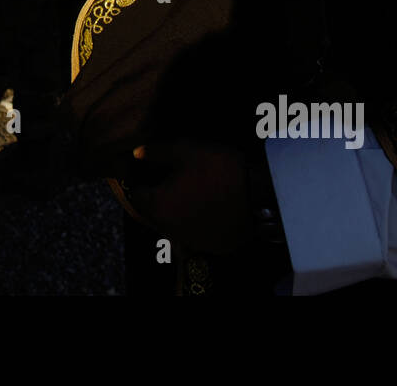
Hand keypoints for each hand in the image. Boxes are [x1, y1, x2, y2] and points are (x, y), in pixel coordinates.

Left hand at [127, 140, 252, 255]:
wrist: (260, 194)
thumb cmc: (218, 169)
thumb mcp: (185, 151)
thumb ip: (157, 152)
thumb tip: (137, 153)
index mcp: (158, 206)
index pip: (136, 194)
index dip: (139, 180)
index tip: (146, 170)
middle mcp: (170, 229)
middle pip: (153, 213)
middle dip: (156, 196)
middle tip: (167, 179)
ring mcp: (191, 241)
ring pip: (173, 225)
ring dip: (174, 211)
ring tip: (187, 192)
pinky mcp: (212, 247)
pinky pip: (194, 234)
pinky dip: (194, 222)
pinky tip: (205, 207)